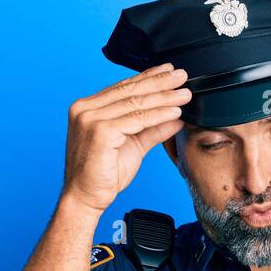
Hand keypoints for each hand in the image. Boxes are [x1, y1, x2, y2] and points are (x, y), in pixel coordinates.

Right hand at [60, 63, 191, 212]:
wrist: (85, 198)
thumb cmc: (103, 175)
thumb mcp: (132, 146)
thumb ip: (152, 129)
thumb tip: (175, 117)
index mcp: (88, 108)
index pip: (123, 87)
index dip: (148, 78)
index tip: (168, 72)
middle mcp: (85, 109)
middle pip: (130, 91)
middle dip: (159, 82)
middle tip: (182, 76)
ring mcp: (91, 119)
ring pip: (135, 103)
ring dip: (164, 97)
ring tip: (184, 93)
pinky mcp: (100, 132)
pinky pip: (137, 120)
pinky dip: (159, 115)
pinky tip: (175, 111)